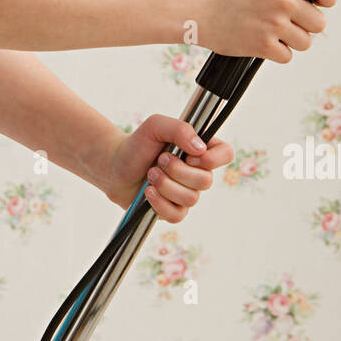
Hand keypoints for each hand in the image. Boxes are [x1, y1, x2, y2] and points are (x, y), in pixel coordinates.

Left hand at [100, 114, 233, 222]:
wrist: (115, 166)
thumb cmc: (138, 144)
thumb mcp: (156, 125)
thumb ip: (179, 129)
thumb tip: (200, 148)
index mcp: (199, 150)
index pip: (225, 154)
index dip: (212, 158)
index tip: (191, 155)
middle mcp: (197, 173)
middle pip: (206, 180)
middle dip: (178, 170)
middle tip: (159, 160)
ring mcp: (187, 193)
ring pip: (191, 198)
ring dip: (165, 184)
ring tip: (150, 174)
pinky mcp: (173, 210)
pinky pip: (177, 215)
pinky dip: (159, 203)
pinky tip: (148, 192)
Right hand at [193, 0, 336, 62]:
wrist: (199, 8)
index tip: (321, 3)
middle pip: (319, 22)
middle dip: (306, 24)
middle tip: (288, 20)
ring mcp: (273, 23)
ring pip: (306, 42)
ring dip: (292, 40)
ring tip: (274, 31)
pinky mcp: (263, 45)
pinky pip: (287, 56)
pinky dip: (277, 52)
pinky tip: (264, 40)